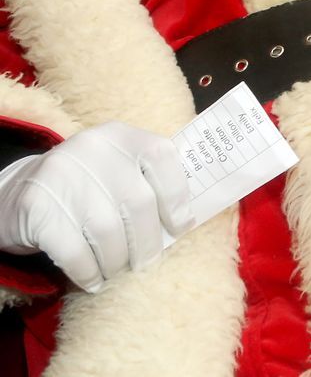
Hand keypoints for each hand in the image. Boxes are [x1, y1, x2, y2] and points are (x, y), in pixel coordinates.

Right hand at [0, 122, 193, 292]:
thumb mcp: (118, 171)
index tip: (180, 227)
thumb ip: (150, 184)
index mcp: (121, 136)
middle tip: (146, 263)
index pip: (162, 156)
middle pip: (139, 203)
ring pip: (108, 231)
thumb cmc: (88, 188)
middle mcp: (93, 148)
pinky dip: (89, 272)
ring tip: (117, 271)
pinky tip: (93, 280)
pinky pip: (75, 251)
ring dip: (117, 261)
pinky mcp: (36, 205)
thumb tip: (186, 222)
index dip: (177, 195)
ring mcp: (61, 174)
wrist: (18, 193)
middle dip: (147, 243)